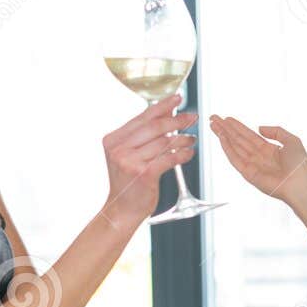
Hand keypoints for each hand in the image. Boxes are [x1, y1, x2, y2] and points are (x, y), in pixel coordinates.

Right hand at [101, 94, 196, 226]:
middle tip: (193, 117)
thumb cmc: (129, 182)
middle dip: (177, 120)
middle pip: (154, 127)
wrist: (122, 209)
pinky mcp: (143, 175)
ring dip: (182, 138)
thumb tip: (166, 114)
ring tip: (192, 138)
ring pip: (163, 142)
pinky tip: (189, 153)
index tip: (177, 97)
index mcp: (113, 140)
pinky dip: (182, 154)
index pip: (141, 117)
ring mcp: (130, 162)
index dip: (162, 106)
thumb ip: (141, 136)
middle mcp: (119, 149)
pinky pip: (168, 158)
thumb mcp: (127, 155)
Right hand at [207, 117, 306, 207]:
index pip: (249, 135)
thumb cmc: (300, 165)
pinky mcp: (248, 174)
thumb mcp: (292, 140)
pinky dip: (227, 148)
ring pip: (234, 147)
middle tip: (214, 118)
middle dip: (226, 129)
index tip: (227, 118)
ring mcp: (252, 165)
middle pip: (238, 140)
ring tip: (214, 125)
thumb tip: (259, 127)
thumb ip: (276, 131)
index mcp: (269, 150)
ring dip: (223, 135)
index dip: (237, 127)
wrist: (300, 183)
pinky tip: (221, 138)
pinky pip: (235, 159)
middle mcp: (259, 157)